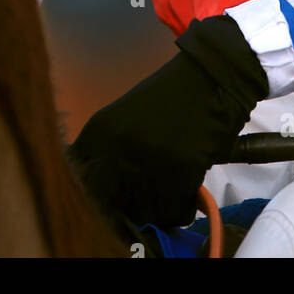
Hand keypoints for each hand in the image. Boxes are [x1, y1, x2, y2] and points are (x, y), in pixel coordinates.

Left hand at [68, 15, 267, 229]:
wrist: (211, 78)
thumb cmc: (168, 98)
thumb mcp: (122, 119)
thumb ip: (103, 155)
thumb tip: (94, 196)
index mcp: (99, 134)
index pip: (81, 189)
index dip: (95, 202)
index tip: (109, 202)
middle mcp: (118, 151)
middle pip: (113, 206)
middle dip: (128, 207)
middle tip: (145, 193)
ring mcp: (150, 163)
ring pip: (145, 215)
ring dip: (157, 208)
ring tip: (168, 180)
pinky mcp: (182, 174)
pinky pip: (176, 213)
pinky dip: (182, 206)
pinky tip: (186, 180)